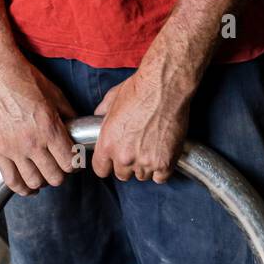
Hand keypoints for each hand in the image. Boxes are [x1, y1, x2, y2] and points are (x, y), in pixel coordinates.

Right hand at [0, 53, 77, 196]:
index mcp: (50, 129)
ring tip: (44, 175)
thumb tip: (78, 129)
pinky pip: (10, 179)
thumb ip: (69, 117)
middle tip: (60, 167)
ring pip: (34, 181)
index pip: (70, 162)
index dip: (75, 164)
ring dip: (42, 181)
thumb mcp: (56, 95)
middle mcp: (33, 142)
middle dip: (61, 174)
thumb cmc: (26, 81)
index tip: (74, 161)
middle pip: (54, 176)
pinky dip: (21, 187)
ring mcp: (14, 148)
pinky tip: (27, 186)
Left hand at [91, 64, 190, 183]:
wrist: (165, 87)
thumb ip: (102, 114)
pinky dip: (162, 168)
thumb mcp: (112, 100)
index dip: (107, 164)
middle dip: (128, 164)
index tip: (113, 160)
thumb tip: (98, 117)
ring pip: (142, 176)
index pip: (101, 169)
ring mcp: (146, 161)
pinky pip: (161, 177)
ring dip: (146, 165)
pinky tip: (163, 154)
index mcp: (108, 144)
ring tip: (152, 147)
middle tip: (136, 148)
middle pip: (122, 174)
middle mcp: (124, 157)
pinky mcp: (165, 162)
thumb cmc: (139, 90)